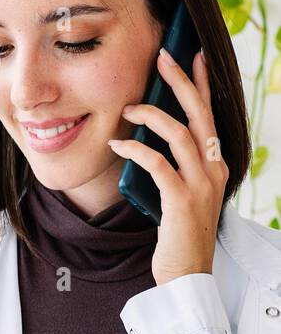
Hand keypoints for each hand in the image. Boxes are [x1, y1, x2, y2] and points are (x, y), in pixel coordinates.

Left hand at [107, 46, 229, 286]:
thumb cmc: (180, 238)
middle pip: (200, 114)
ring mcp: (200, 185)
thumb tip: (151, 145)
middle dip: (180, 82)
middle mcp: (214, 171)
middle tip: (162, 57)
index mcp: (217, 167)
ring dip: (150, 116)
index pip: (211, 116)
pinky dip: (135, 149)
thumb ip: (176, 171)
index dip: (202, 85)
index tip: (192, 57)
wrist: (186, 276)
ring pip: (179, 133)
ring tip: (128, 110)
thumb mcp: (183, 197)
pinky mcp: (180, 200)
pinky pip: (157, 163)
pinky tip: (118, 144)